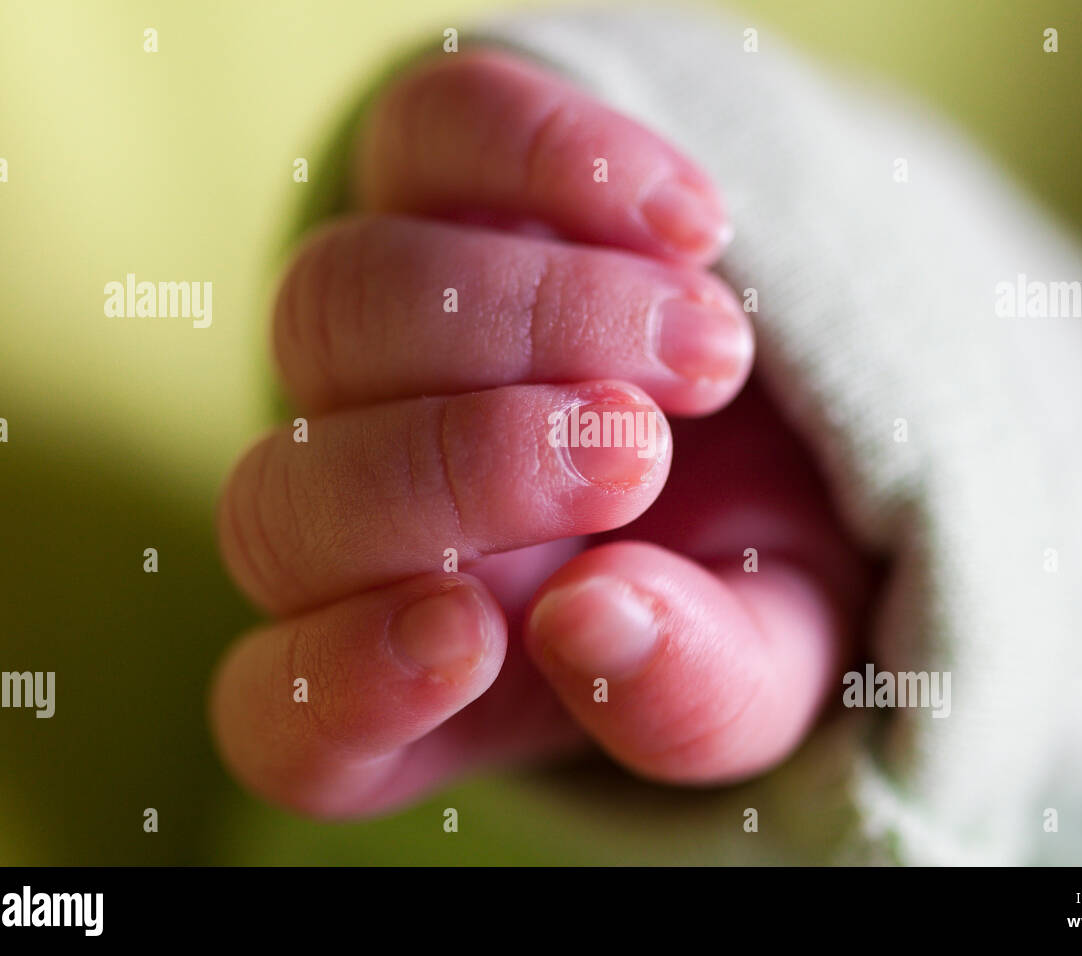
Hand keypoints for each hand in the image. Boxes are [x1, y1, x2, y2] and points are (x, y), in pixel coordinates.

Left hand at [211, 50, 871, 816]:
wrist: (799, 430)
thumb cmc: (758, 574)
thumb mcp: (768, 663)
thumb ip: (693, 691)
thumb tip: (591, 615)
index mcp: (418, 675)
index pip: (282, 720)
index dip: (339, 684)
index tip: (468, 636)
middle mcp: (356, 515)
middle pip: (283, 506)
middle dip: (466, 468)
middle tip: (639, 454)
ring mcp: (376, 342)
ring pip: (340, 304)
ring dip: (540, 318)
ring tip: (712, 352)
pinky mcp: (434, 189)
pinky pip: (432, 135)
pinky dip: (559, 165)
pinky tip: (691, 227)